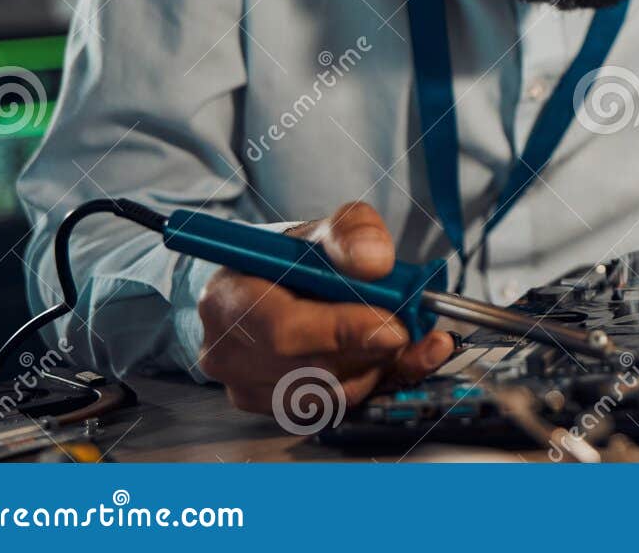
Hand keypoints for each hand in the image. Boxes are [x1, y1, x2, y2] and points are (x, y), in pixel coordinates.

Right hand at [197, 201, 454, 414]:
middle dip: (374, 349)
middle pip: (313, 369)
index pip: (284, 330)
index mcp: (227, 300)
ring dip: (378, 366)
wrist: (267, 288)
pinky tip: (388, 354)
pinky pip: (338, 407)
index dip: (343, 332)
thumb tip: (375, 261)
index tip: (394, 327)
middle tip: (411, 326)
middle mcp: (229, 355)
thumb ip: (351, 232)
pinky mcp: (278, 410)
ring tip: (397, 331)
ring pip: (332, 394)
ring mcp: (249, 389)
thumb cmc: (290, 259)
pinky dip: (374, 381)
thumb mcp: (322, 229)